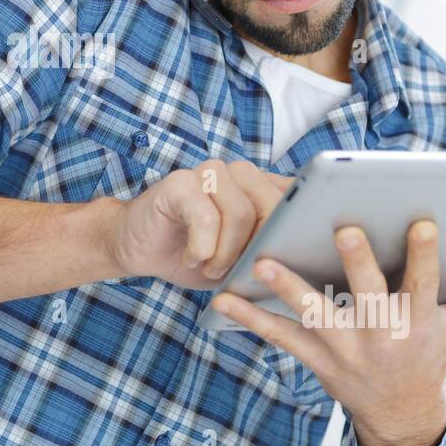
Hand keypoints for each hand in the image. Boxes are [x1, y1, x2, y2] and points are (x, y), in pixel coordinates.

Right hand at [105, 159, 292, 289]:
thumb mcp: (242, 261)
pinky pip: (206, 217)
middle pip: (274, 207)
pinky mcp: (181, 181)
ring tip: (212, 269)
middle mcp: (240, 172)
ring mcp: (210, 172)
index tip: (303, 259)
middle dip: (261, 249)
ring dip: (228, 253)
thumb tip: (306, 269)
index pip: (300, 199)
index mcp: (262, 186)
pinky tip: (192, 257)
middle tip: (241, 273)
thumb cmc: (196, 256)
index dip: (303, 228)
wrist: (139, 247)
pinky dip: (202, 248)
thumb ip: (272, 254)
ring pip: (242, 214)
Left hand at [211, 219, 445, 445]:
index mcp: (417, 321)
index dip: (424, 254)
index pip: (423, 283)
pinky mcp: (314, 358)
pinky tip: (222, 298)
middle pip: (367, 295)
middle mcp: (380, 334)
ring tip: (262, 261)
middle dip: (357, 262)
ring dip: (288, 288)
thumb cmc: (431, 355)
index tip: (422, 222)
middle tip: (344, 229)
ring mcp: (344, 348)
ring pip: (314, 315)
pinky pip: (277, 337)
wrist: (400, 412)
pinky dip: (249, 318)